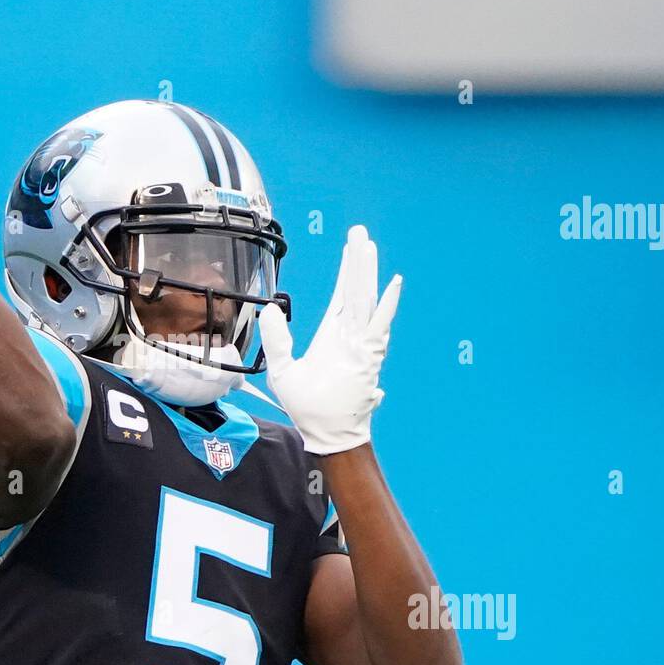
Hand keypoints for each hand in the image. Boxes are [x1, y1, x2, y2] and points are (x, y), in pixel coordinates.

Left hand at [258, 225, 401, 455]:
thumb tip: (270, 309)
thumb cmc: (308, 407)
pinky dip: (386, 305)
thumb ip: (277, 338)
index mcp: (332, 335)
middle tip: (359, 232)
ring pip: (365, 300)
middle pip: (356, 289)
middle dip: (357, 261)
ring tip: (367, 246)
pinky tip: (392, 284)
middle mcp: (349, 335)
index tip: (350, 247)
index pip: (343, 295)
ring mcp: (360, 343)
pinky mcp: (366, 355)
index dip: (346, 271)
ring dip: (366, 273)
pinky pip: (378, 325)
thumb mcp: (283, 368)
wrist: (324, 432)